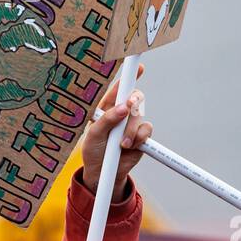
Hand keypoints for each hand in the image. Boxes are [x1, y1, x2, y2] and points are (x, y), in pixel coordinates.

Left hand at [79, 63, 151, 199]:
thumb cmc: (93, 151)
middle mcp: (121, 112)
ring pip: (140, 116)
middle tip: (129, 108)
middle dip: (134, 101)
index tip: (139, 66)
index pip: (119, 87)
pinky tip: (130, 146)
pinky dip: (140, 137)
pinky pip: (147, 130)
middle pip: (135, 97)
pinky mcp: (142, 136)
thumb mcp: (94, 134)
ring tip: (121, 144)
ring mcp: (132, 124)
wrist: (103, 174)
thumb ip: (107, 120)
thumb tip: (123, 108)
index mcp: (106, 107)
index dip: (129, 75)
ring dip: (131, 130)